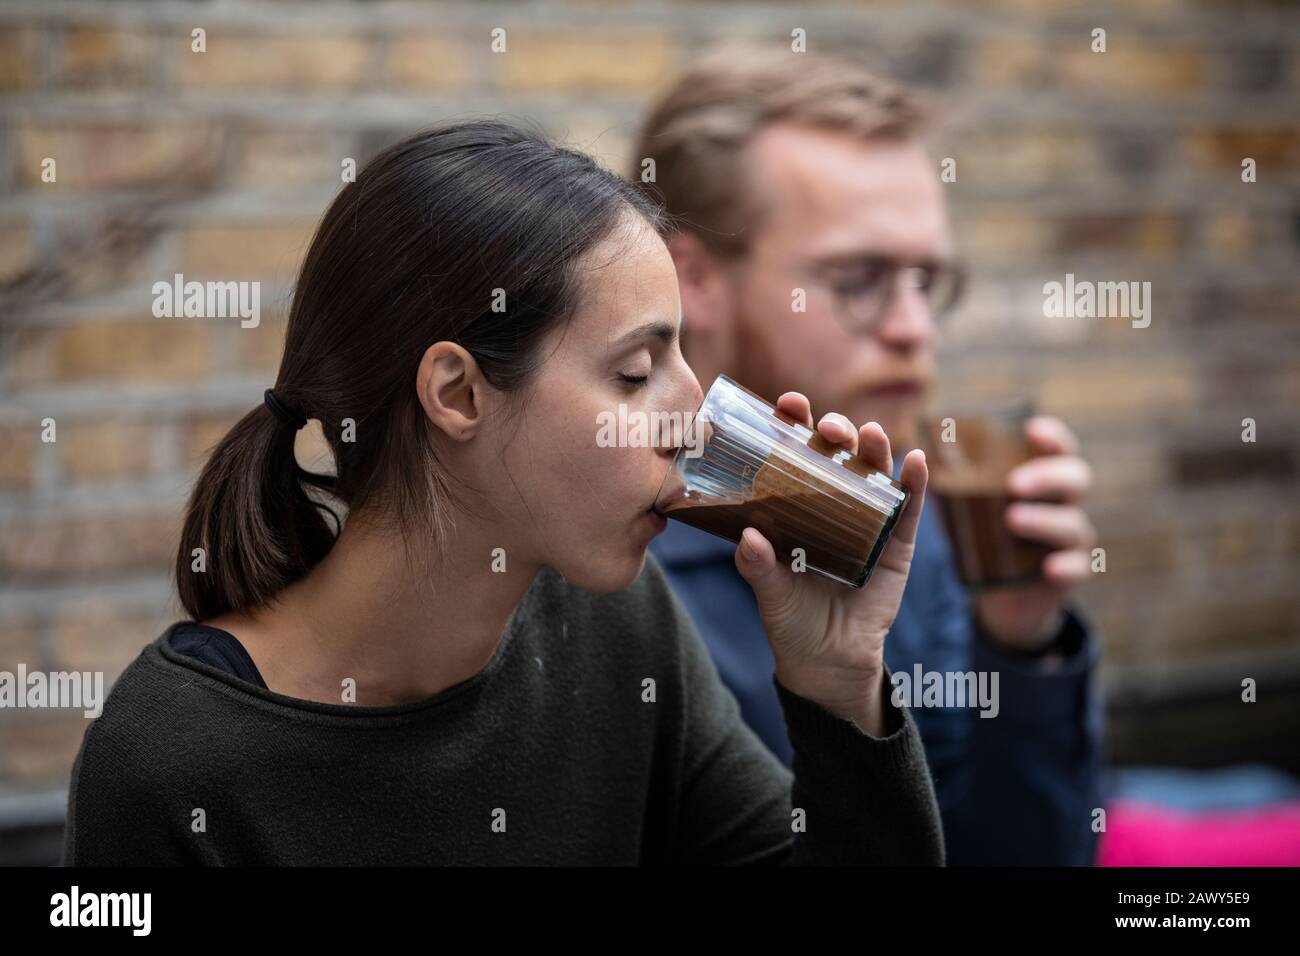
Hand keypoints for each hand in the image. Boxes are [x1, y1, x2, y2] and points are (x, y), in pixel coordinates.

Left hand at [733, 392, 927, 736]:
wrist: (827, 661)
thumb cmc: (792, 620)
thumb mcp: (769, 592)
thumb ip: (758, 566)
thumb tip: (747, 536)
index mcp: (796, 505)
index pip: (794, 455)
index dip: (793, 426)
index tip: (787, 404)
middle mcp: (834, 504)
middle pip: (837, 455)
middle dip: (834, 431)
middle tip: (828, 426)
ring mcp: (869, 521)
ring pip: (874, 474)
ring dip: (874, 449)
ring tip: (871, 435)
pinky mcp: (898, 545)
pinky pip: (909, 510)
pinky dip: (914, 485)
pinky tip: (915, 462)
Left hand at [974, 415, 1096, 650]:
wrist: (1005, 592)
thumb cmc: (987, 535)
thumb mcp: (972, 507)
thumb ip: (955, 483)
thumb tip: (911, 455)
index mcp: (1043, 478)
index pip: (1058, 448)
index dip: (1052, 436)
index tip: (1032, 430)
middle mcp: (1063, 503)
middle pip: (1074, 478)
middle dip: (1047, 476)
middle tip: (1013, 484)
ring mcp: (1070, 538)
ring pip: (1073, 523)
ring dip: (1044, 519)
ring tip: (1011, 519)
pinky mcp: (1068, 573)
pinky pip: (1077, 568)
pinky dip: (1066, 566)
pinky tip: (1049, 567)